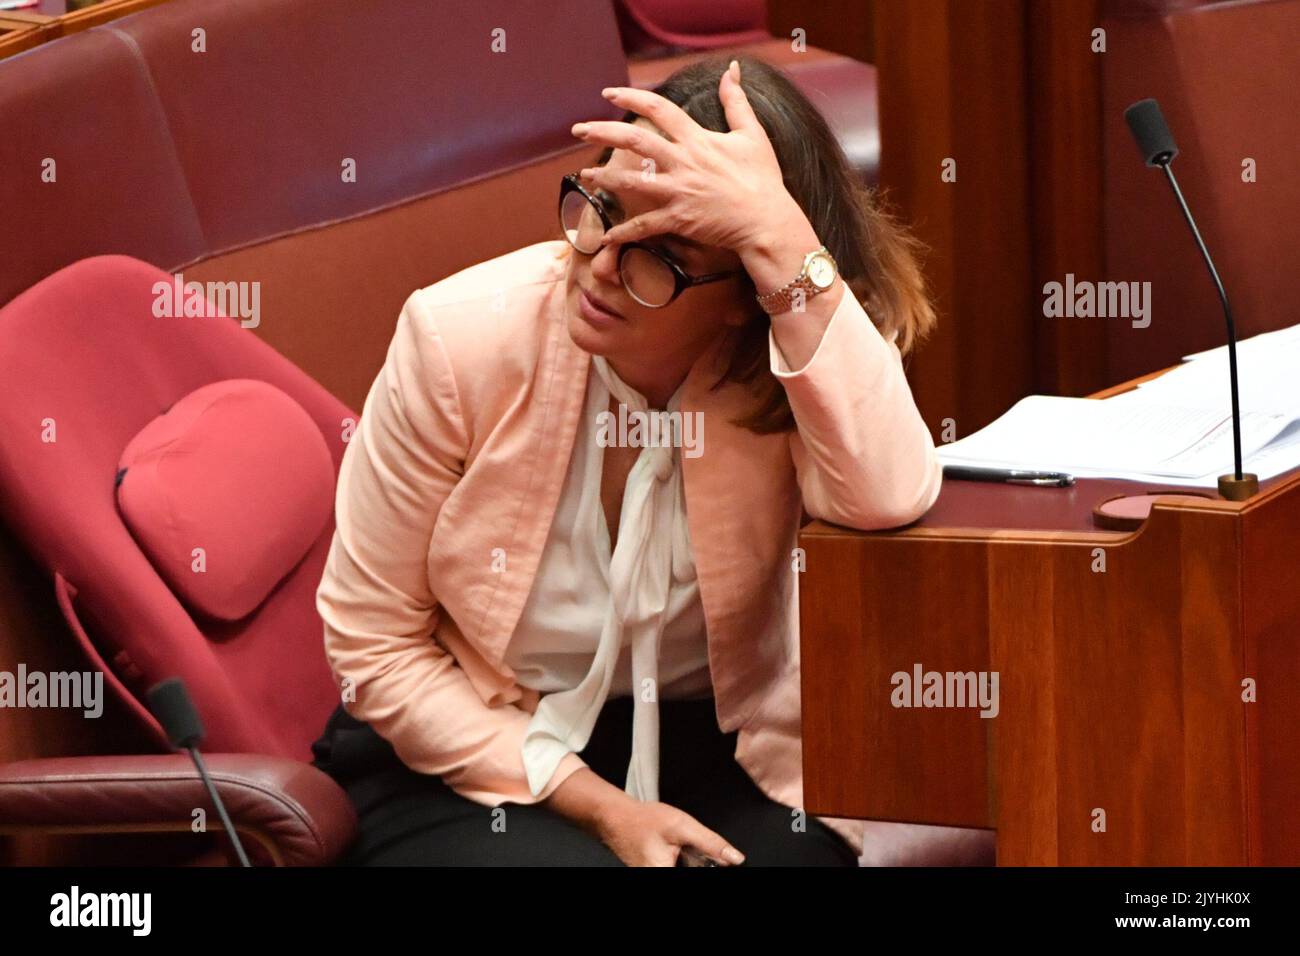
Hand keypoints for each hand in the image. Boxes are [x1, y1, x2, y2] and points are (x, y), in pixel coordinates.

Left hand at [570, 60, 806, 257]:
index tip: (609, 93)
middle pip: (635, 141)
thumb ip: (736, 100)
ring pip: (633, 183)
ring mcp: (679, 192)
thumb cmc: (762, 179)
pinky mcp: (679, 219)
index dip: (631, 98)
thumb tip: (732, 69)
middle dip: (603, 132)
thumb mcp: (752, 134)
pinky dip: (624, 233)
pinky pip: (645, 226)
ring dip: (605, 179)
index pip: (659, 109)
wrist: (767, 221)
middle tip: (579, 129)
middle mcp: (683, 162)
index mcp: (698, 139)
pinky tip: (606, 236)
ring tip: (584, 176)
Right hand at [594, 792, 745, 867]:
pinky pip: (676, 869)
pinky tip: (680, 852)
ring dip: (693, 863)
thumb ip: (711, 844)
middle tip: (689, 850)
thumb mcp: (683, 827)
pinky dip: (683, 862)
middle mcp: (657, 879)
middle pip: (693, 872)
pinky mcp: (655, 873)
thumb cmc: (643, 821)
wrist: (615, 818)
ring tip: (683, 850)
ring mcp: (655, 877)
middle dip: (700, 863)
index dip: (710, 867)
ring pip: (686, 871)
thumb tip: (736, 859)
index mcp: (665, 874)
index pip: (700, 877)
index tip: (711, 860)